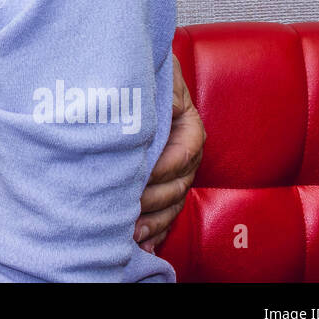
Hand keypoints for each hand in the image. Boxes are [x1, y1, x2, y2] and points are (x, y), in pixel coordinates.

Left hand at [135, 53, 203, 251]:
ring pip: (172, 203)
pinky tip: (143, 245)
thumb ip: (165, 88)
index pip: (183, 153)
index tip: (139, 178)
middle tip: (129, 211)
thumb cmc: (144, 73)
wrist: (130, 73)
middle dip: (154, 201)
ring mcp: (176, 171)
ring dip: (154, 222)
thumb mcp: (159, 73)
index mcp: (189, 127)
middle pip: (177, 184)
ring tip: (134, 234)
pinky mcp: (163, 185)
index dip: (162, 169)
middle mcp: (186, 153)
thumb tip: (168, 105)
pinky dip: (156, 231)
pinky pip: (165, 213)